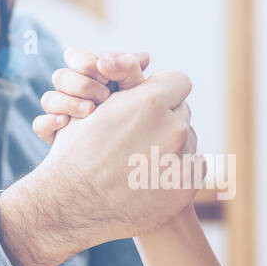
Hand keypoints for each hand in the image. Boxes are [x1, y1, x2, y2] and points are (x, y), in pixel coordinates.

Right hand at [0, 61, 198, 265]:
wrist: (71, 204)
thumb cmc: (75, 154)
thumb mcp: (93, 107)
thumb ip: (123, 84)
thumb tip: (139, 61)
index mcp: (149, 102)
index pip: (178, 81)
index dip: (162, 90)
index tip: (151, 103)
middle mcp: (172, 128)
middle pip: (182, 111)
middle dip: (165, 119)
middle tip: (141, 135)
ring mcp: (182, 160)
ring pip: (188, 140)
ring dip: (173, 145)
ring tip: (144, 159)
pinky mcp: (187, 186)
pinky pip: (195, 165)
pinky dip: (180, 169)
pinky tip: (155, 176)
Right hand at [33, 49, 150, 144]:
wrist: (129, 159)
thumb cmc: (136, 120)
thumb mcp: (138, 91)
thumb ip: (132, 68)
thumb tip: (129, 57)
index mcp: (90, 77)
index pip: (74, 57)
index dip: (85, 61)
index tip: (102, 70)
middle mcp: (72, 92)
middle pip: (60, 76)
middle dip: (82, 84)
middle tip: (104, 96)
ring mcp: (62, 113)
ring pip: (48, 99)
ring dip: (68, 102)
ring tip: (90, 111)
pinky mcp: (54, 134)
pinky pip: (39, 124)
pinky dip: (50, 122)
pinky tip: (65, 123)